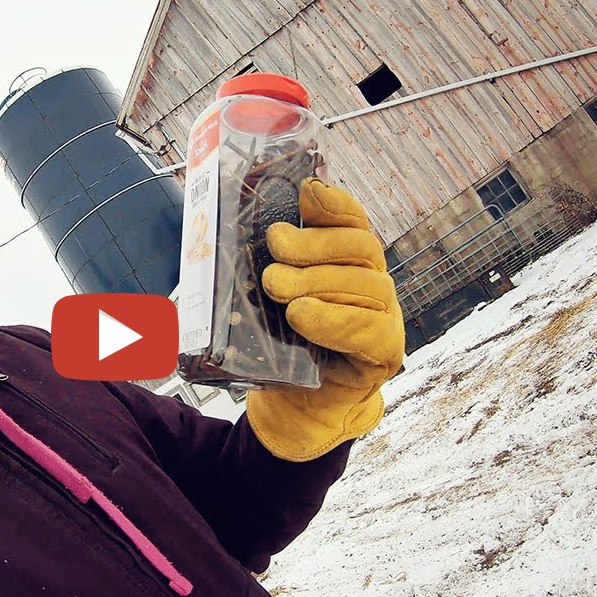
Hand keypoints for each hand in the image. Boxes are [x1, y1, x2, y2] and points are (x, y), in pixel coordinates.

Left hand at [245, 178, 404, 460]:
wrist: (301, 405)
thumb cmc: (282, 344)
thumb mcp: (261, 301)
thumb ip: (255, 269)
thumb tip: (211, 234)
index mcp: (348, 262)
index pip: (352, 221)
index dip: (335, 203)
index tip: (307, 191)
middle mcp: (373, 282)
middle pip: (359, 248)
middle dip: (314, 242)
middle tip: (275, 244)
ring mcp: (384, 316)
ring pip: (364, 286)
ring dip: (316, 280)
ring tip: (276, 285)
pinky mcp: (385, 351)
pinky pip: (367, 329)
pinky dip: (331, 319)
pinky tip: (301, 314)